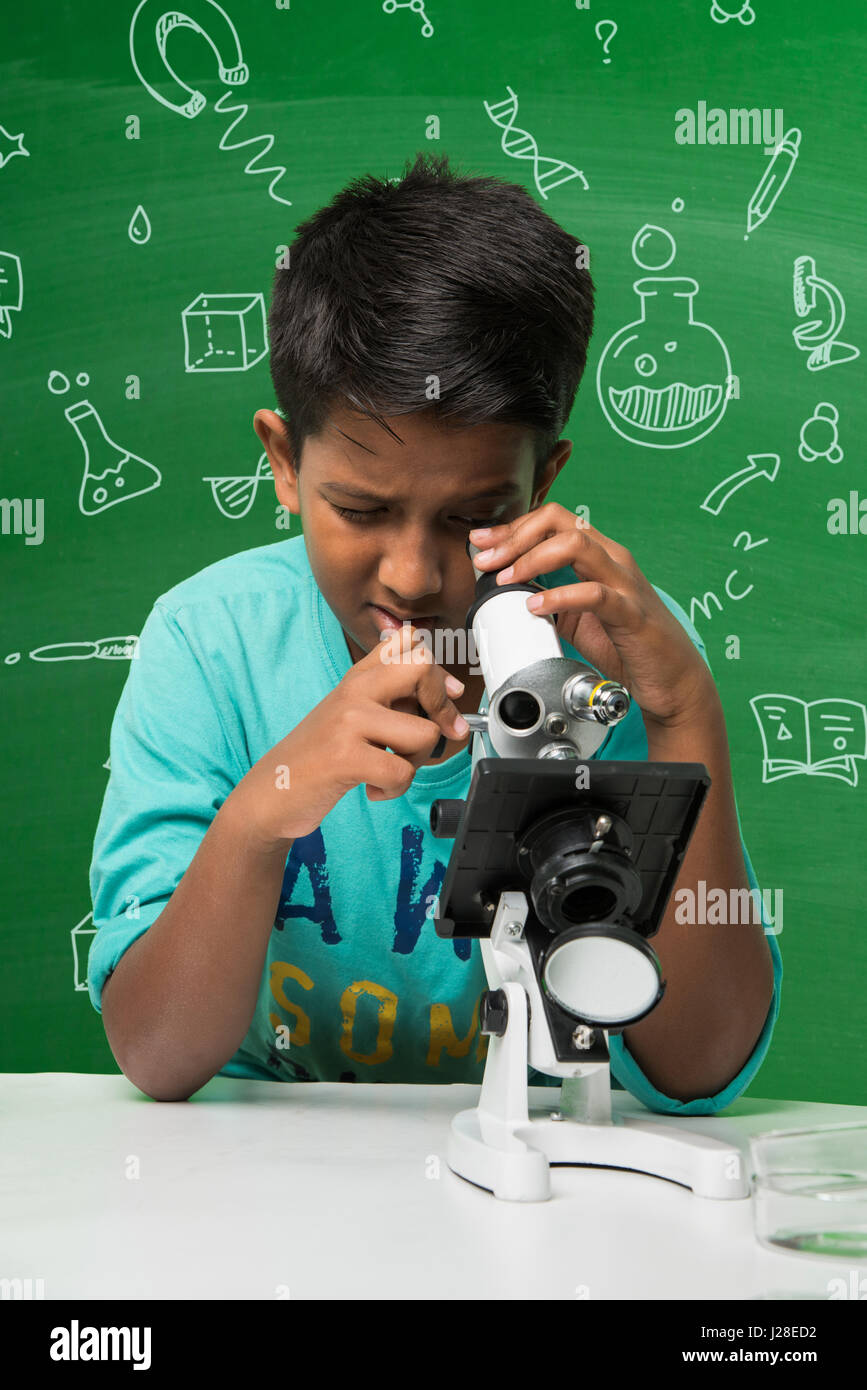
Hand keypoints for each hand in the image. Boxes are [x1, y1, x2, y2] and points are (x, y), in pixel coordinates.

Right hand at [238, 624, 469, 847]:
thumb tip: (443, 676)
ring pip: (424, 732)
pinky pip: (402, 772)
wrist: (271, 791)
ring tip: (391, 768)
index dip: (437, 671)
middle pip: (422, 667)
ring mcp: (348, 721)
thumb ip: (387, 688)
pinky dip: (395, 789)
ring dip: (416, 761)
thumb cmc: (318, 756)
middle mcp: (353, 690)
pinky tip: (374, 788)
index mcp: (357, 677)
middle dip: (442, 706)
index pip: (409, 642)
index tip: (448, 695)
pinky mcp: (344, 757)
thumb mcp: (349, 711)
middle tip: (439, 732)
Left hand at [469, 503, 717, 731]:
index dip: (512, 528)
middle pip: (560, 522)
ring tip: (506, 580)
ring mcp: (625, 583)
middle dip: (515, 537)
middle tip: (485, 561)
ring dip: (532, 558)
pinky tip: (536, 608)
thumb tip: (505, 590)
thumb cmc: (625, 645)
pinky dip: (560, 597)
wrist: (671, 679)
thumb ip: (548, 596)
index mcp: (599, 555)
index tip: (480, 542)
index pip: (552, 520)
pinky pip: (595, 594)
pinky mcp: (632, 613)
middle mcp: (613, 559)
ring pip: (576, 545)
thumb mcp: (576, 616)